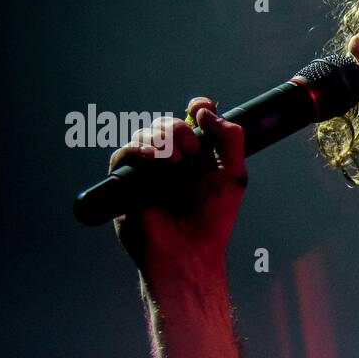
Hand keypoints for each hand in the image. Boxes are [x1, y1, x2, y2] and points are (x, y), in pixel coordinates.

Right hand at [108, 97, 246, 282]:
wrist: (189, 250)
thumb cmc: (213, 219)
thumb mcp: (234, 175)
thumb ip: (230, 139)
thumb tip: (205, 110)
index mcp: (198, 157)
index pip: (193, 121)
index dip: (197, 108)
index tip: (200, 107)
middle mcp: (172, 160)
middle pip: (168, 124)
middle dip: (179, 129)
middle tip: (192, 151)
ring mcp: (148, 170)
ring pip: (146, 134)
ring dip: (162, 140)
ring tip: (176, 163)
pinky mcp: (126, 182)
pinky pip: (125, 153)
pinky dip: (140, 150)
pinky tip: (156, 161)